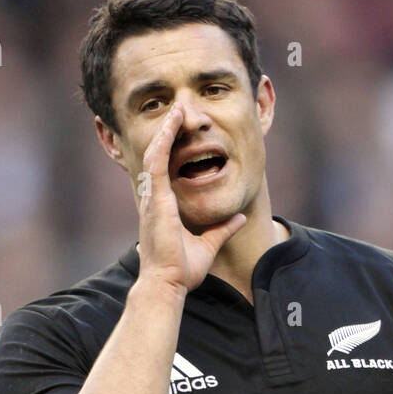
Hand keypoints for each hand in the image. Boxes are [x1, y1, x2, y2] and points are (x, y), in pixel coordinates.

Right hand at [136, 103, 245, 292]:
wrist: (169, 285)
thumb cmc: (181, 271)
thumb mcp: (209, 245)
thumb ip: (223, 230)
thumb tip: (241, 219)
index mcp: (162, 207)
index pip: (165, 169)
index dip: (172, 148)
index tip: (183, 131)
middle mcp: (153, 199)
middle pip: (158, 156)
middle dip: (167, 132)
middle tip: (179, 111)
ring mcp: (151, 198)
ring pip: (156, 153)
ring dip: (166, 130)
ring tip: (177, 109)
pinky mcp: (155, 199)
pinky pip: (157, 161)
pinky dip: (164, 140)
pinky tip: (173, 123)